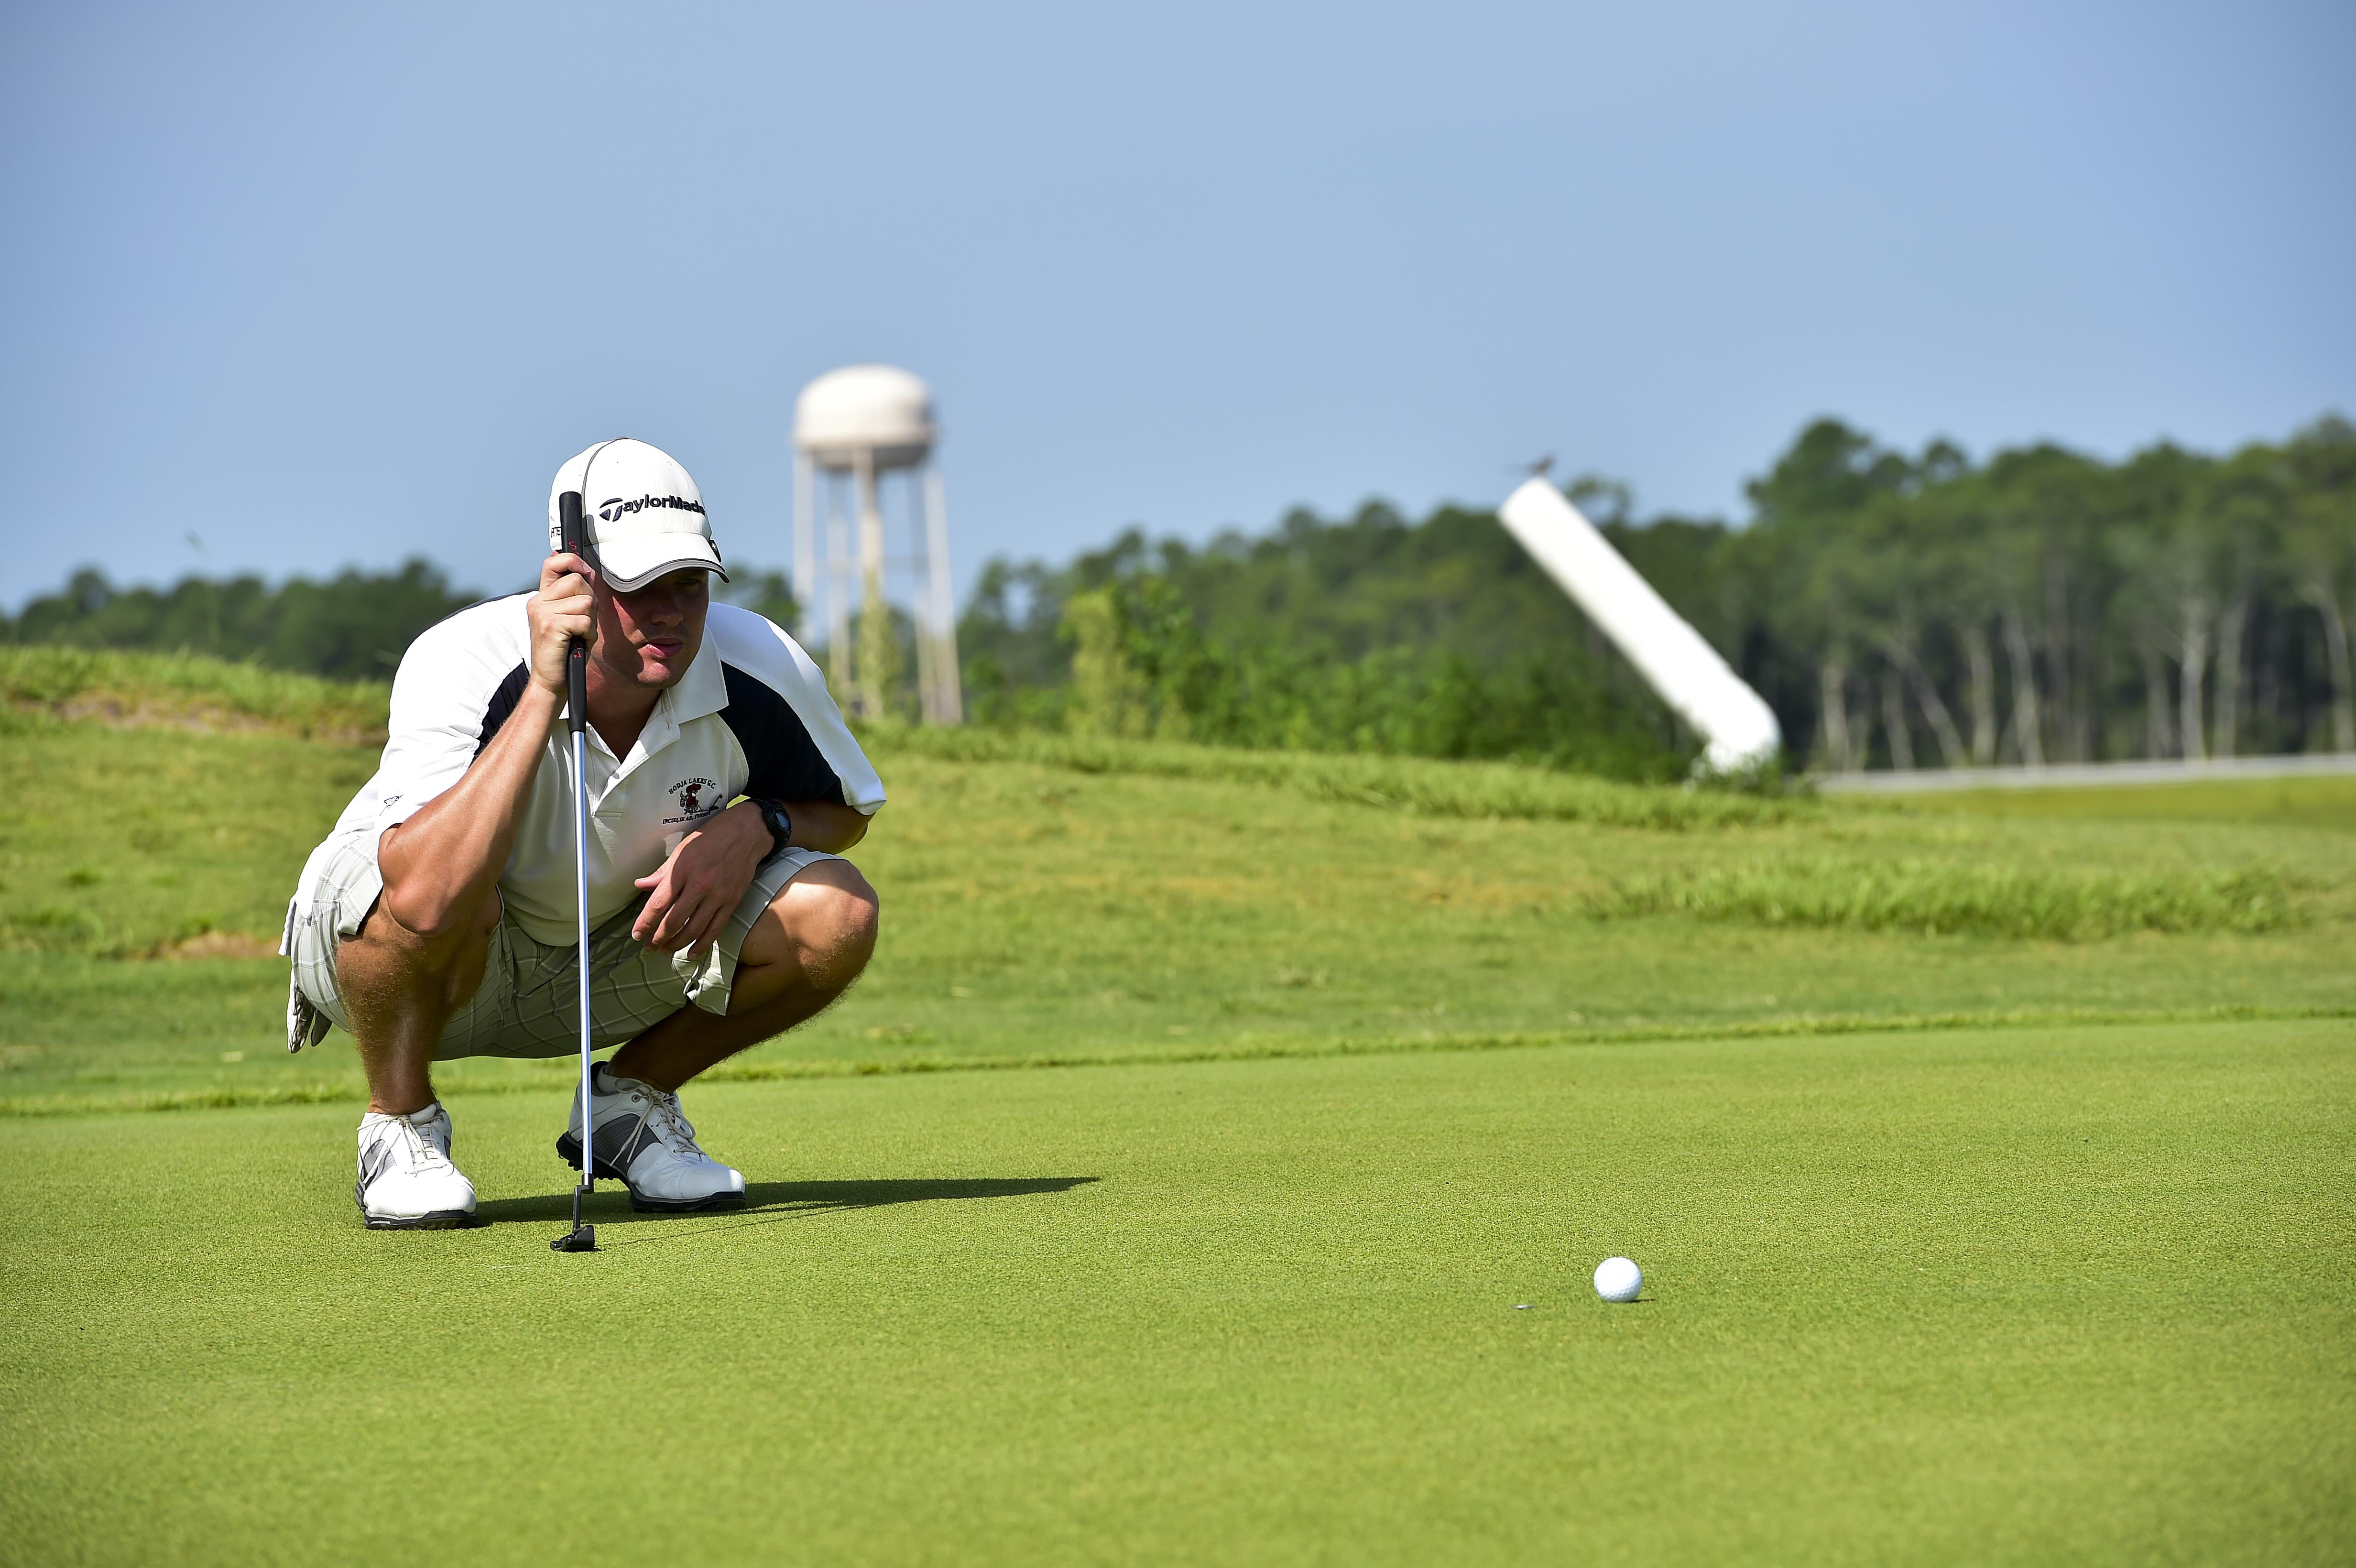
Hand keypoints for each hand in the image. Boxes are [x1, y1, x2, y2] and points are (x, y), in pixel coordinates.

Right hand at [527, 551, 597, 695]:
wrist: (551, 681)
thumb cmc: (565, 651)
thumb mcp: (569, 618)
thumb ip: (574, 595)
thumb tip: (587, 571)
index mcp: (541, 597)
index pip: (553, 562)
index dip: (572, 560)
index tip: (584, 571)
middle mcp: (538, 601)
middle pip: (578, 581)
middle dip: (590, 601)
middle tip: (582, 622)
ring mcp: (542, 613)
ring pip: (585, 601)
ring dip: (590, 621)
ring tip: (579, 634)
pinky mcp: (550, 626)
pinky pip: (584, 620)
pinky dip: (589, 634)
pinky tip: (579, 643)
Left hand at [631, 802, 771, 958]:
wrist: (746, 833)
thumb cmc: (711, 838)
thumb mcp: (681, 850)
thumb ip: (661, 872)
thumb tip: (641, 885)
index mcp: (683, 870)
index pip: (658, 903)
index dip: (645, 922)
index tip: (637, 933)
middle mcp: (700, 885)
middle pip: (674, 921)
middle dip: (658, 938)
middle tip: (649, 946)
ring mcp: (718, 896)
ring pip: (694, 929)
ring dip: (676, 944)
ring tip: (665, 949)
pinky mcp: (732, 902)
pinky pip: (715, 929)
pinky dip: (702, 944)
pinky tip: (692, 952)